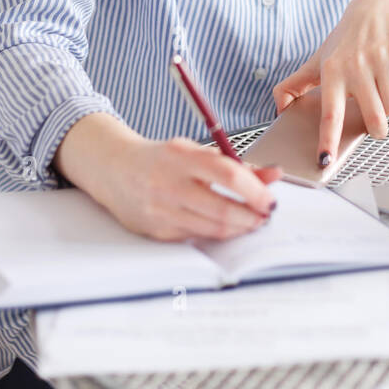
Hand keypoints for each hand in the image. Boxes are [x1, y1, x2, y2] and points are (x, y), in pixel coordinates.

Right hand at [90, 136, 282, 242]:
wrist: (114, 169)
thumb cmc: (162, 159)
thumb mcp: (196, 152)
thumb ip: (236, 163)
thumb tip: (274, 175)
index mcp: (181, 156)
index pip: (228, 174)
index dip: (255, 191)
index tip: (270, 199)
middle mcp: (168, 183)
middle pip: (222, 209)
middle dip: (252, 217)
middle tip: (265, 215)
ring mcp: (160, 210)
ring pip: (212, 228)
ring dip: (239, 228)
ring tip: (251, 220)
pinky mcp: (157, 231)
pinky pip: (197, 236)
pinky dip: (217, 233)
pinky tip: (224, 225)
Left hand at [272, 0, 388, 165]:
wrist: (379, 8)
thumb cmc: (346, 41)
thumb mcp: (319, 60)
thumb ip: (295, 85)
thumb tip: (279, 110)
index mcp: (331, 72)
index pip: (328, 115)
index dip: (327, 141)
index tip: (324, 161)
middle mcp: (355, 66)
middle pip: (373, 119)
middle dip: (378, 129)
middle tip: (376, 127)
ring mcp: (379, 58)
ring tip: (382, 89)